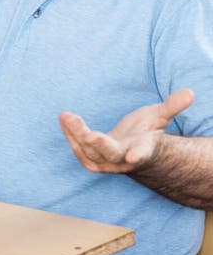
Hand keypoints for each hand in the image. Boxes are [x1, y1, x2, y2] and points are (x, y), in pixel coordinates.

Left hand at [59, 88, 193, 173]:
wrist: (133, 155)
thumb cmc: (147, 133)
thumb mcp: (160, 118)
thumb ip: (172, 106)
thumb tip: (190, 93)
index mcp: (142, 151)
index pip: (141, 154)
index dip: (138, 155)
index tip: (135, 156)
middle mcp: (122, 160)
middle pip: (110, 154)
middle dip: (99, 144)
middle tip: (90, 134)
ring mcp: (105, 161)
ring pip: (89, 152)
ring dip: (76, 135)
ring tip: (67, 116)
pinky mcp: (91, 158)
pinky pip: (78, 149)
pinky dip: (70, 135)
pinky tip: (64, 119)